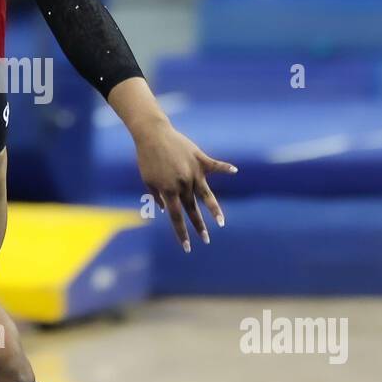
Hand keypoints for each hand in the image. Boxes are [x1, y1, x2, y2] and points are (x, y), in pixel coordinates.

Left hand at [135, 119, 236, 251]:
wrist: (152, 134)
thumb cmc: (147, 158)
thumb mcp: (148, 179)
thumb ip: (157, 196)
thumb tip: (165, 210)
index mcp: (169, 190)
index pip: (176, 217)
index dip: (182, 233)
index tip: (187, 247)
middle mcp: (183, 183)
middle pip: (192, 209)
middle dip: (199, 226)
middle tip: (206, 240)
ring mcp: (193, 171)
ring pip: (206, 194)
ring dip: (214, 210)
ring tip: (221, 223)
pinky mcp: (199, 158)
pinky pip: (214, 165)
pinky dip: (224, 167)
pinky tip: (235, 171)